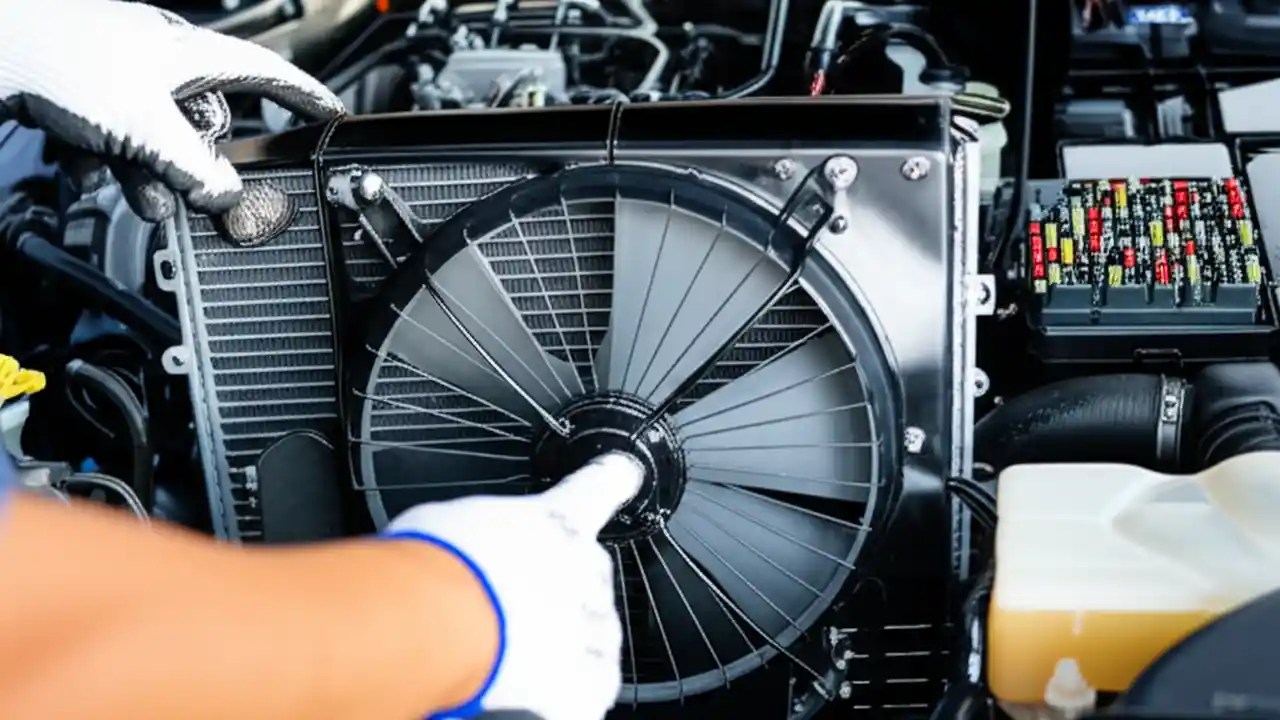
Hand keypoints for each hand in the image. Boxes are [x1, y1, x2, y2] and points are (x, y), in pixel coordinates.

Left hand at [0, 0, 343, 220]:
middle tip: (189, 196)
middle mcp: (160, 62)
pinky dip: (103, 161)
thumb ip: (197, 170)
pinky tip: (88, 166)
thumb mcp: (147, 128)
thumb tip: (228, 197)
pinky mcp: (81, 94)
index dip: (305, 99)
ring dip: (144, 173)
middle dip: (192, 168)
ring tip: (131, 187)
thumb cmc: (61, 59)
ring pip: (154, 140)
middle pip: (204, 127)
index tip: (332, 120)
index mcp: (191, 54)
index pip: (267, 74)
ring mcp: (119, 76)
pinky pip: (112, 140)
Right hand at [385, 452, 645, 719]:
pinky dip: (562, 700)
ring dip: (560, 647)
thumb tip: (458, 550)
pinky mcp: (582, 689)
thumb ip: (474, 534)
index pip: (599, 488)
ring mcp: (589, 631)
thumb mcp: (444, 525)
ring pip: (594, 639)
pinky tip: (527, 698)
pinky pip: (587, 696)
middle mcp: (583, 570)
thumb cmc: (431, 568)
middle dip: (553, 593)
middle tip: (498, 608)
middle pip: (588, 577)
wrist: (433, 624)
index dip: (615, 479)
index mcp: (555, 522)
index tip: (625, 474)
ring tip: (503, 654)